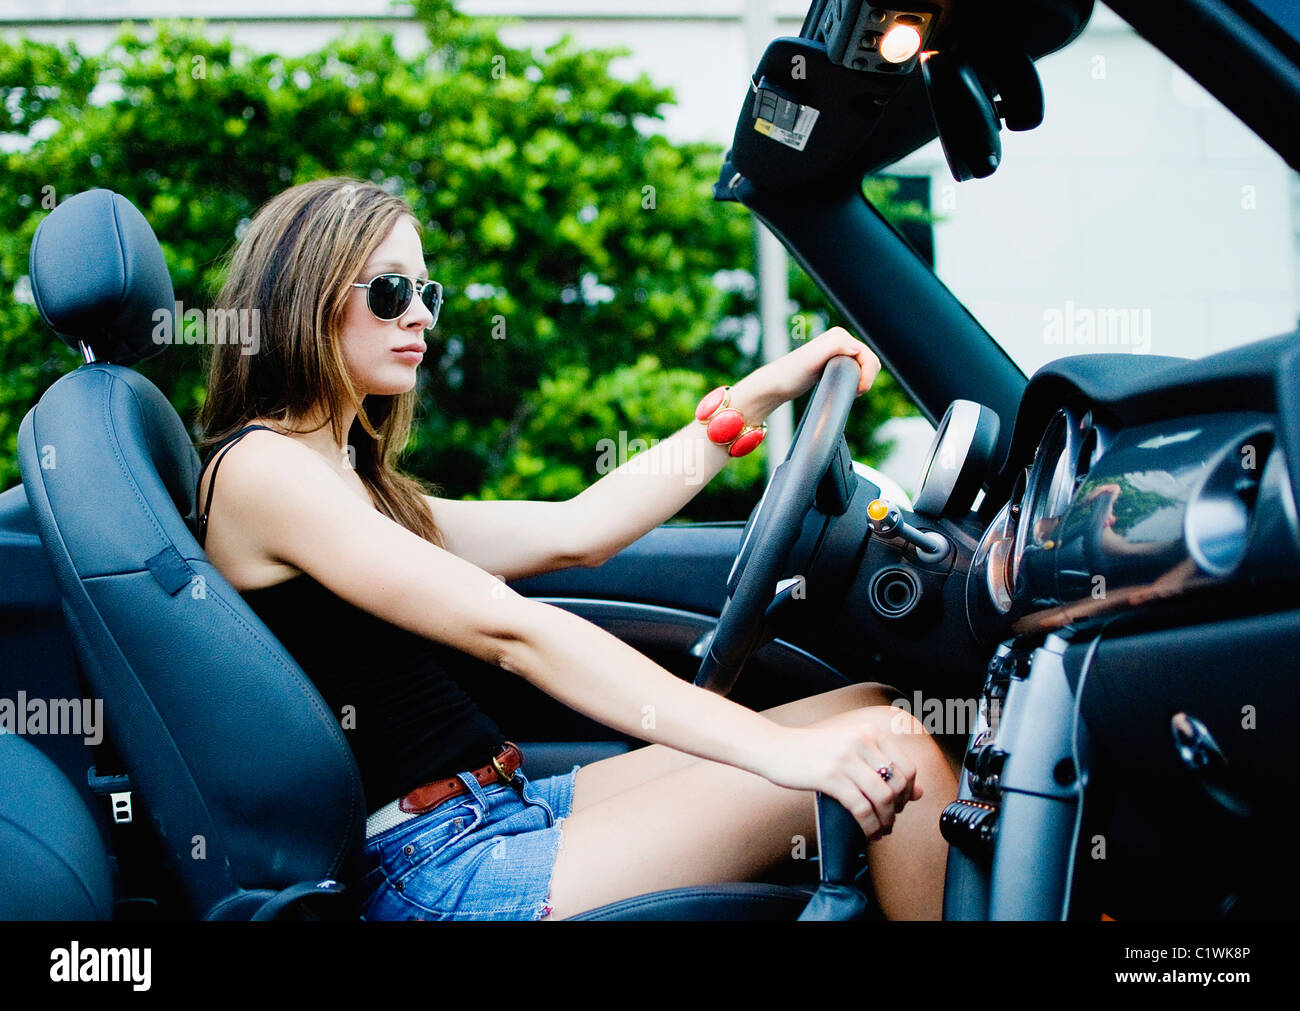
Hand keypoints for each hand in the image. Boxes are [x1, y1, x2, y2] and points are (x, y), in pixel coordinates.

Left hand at [755, 326, 881, 405]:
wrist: (776, 386)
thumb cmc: (790, 374)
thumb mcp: (812, 358)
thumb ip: (836, 346)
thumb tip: (857, 348)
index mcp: (839, 336)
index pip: (869, 356)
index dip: (868, 375)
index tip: (857, 391)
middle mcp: (840, 341)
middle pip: (870, 361)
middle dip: (867, 378)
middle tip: (854, 392)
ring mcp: (837, 353)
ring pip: (864, 367)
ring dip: (863, 380)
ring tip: (850, 391)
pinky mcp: (833, 364)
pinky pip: (856, 371)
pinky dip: (857, 381)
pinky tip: (846, 388)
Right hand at [758, 718, 921, 839]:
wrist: (774, 747)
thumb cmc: (810, 751)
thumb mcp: (849, 749)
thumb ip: (881, 765)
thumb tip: (919, 792)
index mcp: (868, 732)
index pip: (907, 767)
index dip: (909, 793)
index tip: (900, 806)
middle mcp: (860, 741)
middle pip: (898, 784)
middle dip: (898, 809)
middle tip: (889, 821)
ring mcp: (845, 758)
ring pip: (882, 797)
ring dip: (886, 820)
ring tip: (880, 829)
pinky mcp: (830, 776)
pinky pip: (861, 807)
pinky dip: (869, 824)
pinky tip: (868, 832)